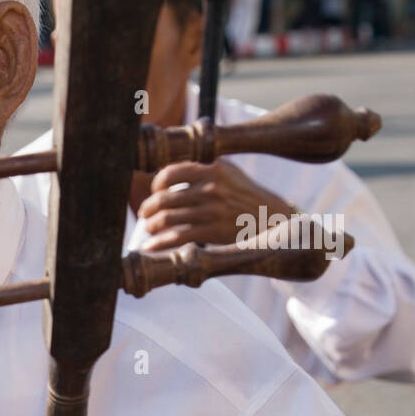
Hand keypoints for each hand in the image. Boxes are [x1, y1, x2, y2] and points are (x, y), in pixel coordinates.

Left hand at [136, 160, 295, 250]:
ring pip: (167, 219)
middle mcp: (211, 188)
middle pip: (164, 199)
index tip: (155, 191)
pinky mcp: (213, 231)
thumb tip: (162, 176)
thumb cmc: (240, 193)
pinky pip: (177, 238)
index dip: (156, 184)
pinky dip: (159, 244)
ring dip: (151, 226)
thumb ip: (197, 168)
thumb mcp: (225, 171)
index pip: (170, 173)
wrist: (268, 216)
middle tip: (146, 214)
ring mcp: (212, 210)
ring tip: (150, 229)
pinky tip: (150, 246)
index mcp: (212, 168)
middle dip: (148, 209)